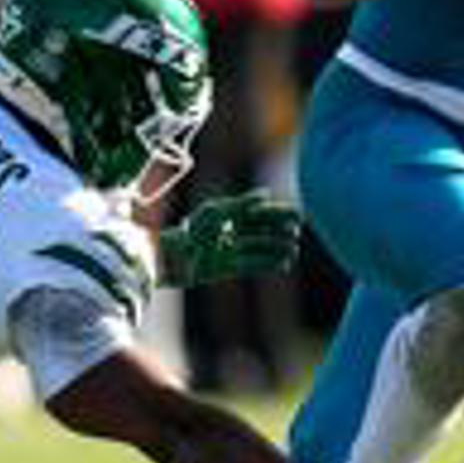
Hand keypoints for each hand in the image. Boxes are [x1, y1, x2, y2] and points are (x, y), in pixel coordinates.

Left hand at [158, 188, 300, 288]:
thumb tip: (266, 195)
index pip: (255, 211)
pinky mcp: (222, 267)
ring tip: (294, 248)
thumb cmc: (189, 232)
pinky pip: (250, 265)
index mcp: (223, 213)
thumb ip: (240, 205)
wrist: (167, 259)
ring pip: (256, 247)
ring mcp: (224, 249)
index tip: (292, 213)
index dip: (274, 212)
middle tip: (296, 231)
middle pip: (257, 229)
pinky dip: (266, 264)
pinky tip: (283, 264)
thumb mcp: (215, 214)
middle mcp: (225, 230)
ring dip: (275, 247)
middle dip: (277, 229)